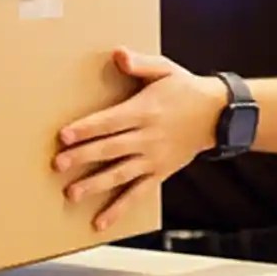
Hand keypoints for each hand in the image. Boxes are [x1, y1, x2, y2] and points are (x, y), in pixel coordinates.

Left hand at [54, 48, 225, 231]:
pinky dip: (119, 209)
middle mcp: (147, 138)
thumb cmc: (184, 88)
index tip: (64, 135)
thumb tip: (118, 54)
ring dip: (96, 185)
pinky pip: (138, 194)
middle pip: (110, 149)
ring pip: (120, 174)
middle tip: (58, 165)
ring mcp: (153, 159)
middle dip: (82, 157)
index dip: (87, 128)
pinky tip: (100, 221)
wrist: (218, 114)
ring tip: (72, 194)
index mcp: (144, 111)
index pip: (110, 122)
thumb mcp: (164, 69)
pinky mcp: (159, 173)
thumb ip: (140, 63)